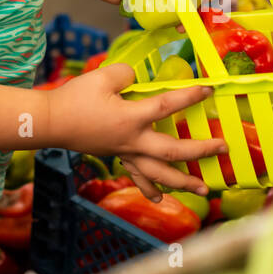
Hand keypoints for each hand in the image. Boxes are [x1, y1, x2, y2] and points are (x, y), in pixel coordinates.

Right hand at [45, 65, 228, 199]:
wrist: (49, 122)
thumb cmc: (74, 99)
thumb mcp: (102, 77)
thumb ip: (126, 75)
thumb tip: (138, 80)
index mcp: (131, 118)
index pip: (167, 106)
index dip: (190, 97)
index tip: (209, 91)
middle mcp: (133, 141)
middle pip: (173, 150)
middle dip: (200, 150)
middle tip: (223, 148)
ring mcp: (125, 152)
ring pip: (159, 172)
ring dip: (183, 182)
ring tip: (204, 190)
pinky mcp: (117, 156)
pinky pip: (137, 175)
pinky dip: (150, 188)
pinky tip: (161, 198)